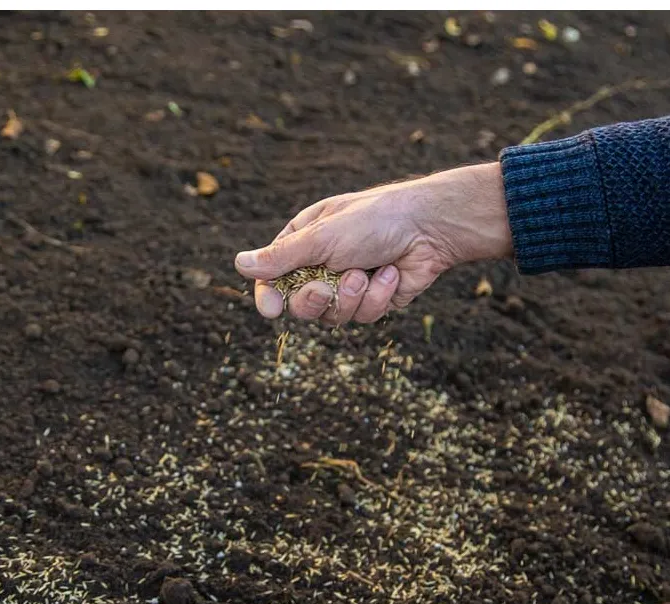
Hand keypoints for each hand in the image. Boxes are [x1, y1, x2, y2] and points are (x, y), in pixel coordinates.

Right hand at [233, 162, 511, 323]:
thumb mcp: (323, 237)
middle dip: (315, 299)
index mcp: (304, 241)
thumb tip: (239, 265)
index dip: (269, 296)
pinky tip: (392, 274)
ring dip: (352, 296)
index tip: (271, 309)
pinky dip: (378, 298)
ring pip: (334, 315)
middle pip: (301, 304)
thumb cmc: (374, 220)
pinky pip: (364, 316)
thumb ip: (282, 257)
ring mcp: (349, 284)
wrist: (430, 228)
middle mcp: (323, 264)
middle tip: (326, 286)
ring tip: (369, 271)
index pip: (272, 276)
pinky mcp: (375, 300)